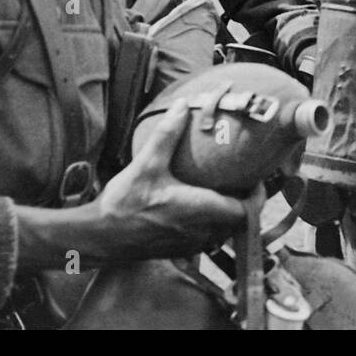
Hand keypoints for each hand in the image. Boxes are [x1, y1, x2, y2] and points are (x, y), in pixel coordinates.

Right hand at [91, 100, 244, 260]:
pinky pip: (209, 239)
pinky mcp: (180, 250)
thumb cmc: (123, 204)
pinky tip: (203, 207)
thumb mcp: (146, 164)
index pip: (246, 211)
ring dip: (230, 214)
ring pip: (225, 232)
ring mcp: (192, 245)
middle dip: (246, 202)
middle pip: (240, 222)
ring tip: (227, 191)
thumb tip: (182, 106)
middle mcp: (202, 232)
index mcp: (201, 211)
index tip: (257, 178)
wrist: (97, 237)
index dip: (257, 196)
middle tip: (244, 180)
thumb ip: (167, 135)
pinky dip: (214, 224)